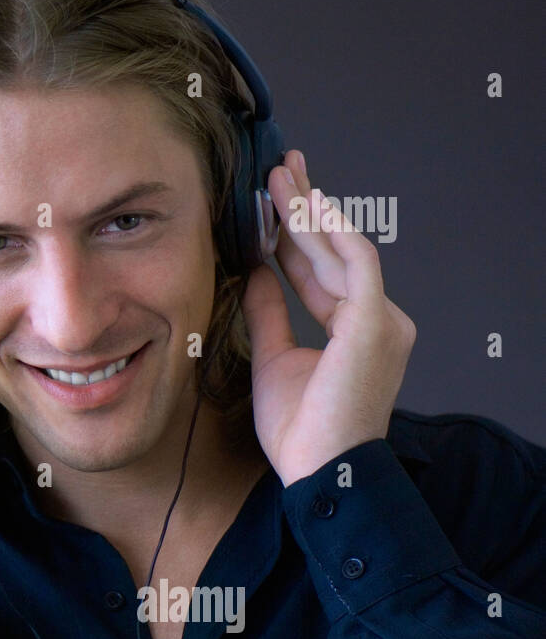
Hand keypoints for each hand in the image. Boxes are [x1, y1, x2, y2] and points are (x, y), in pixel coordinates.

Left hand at [240, 150, 416, 485]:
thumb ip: (270, 311)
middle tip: (281, 169)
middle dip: (305, 209)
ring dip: (311, 211)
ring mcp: (381, 319)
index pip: (323, 272)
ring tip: (283, 175)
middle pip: (335, 252)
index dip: (295, 239)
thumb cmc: (301, 429)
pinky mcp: (373, 322)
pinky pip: (354, 262)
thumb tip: (256, 271)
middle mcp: (378, 320)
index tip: (271, 208)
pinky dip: (329, 232)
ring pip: (342, 249)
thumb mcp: (274, 357)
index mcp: (358, 331)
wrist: (321, 469)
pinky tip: (307, 205)